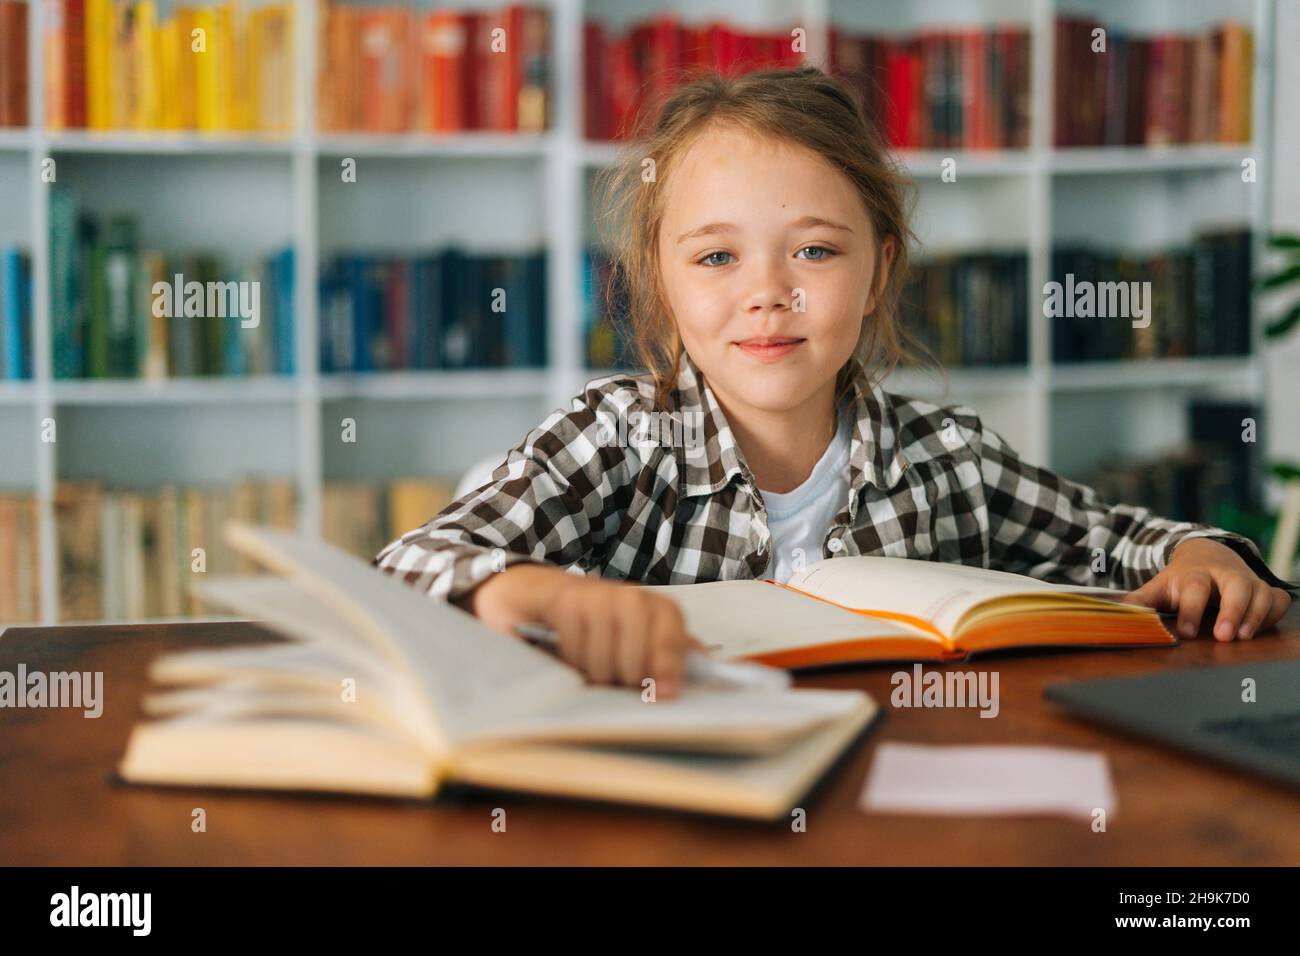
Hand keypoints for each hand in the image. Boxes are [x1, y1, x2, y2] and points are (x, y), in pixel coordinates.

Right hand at [467, 563, 703, 696]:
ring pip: (606, 654)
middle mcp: (634, 597)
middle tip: (611, 681)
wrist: (533, 599)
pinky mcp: (567, 598)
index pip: (674, 635)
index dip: (670, 666)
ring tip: (587, 667)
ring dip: (594, 671)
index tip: (665, 695)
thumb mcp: (631, 646)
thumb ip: (666, 656)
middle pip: (639, 653)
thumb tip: (701, 675)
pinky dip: (570, 658)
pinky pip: (575, 642)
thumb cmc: (590, 631)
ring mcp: (599, 594)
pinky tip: (565, 653)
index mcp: (658, 610)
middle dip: (623, 678)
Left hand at [1121, 538, 1292, 640]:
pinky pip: (1277, 599)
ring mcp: (1247, 581)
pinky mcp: (1264, 589)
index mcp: (1194, 574)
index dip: (1192, 609)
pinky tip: (1259, 628)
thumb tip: (1115, 614)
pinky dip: (1273, 613)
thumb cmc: (1181, 579)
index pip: (1195, 588)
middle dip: (1232, 610)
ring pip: (1261, 592)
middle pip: (1235, 586)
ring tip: (1242, 636)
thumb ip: (1140, 601)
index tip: (1187, 633)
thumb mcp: (1159, 587)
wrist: (1207, 555)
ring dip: (1255, 614)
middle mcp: (1224, 575)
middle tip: (1224, 636)